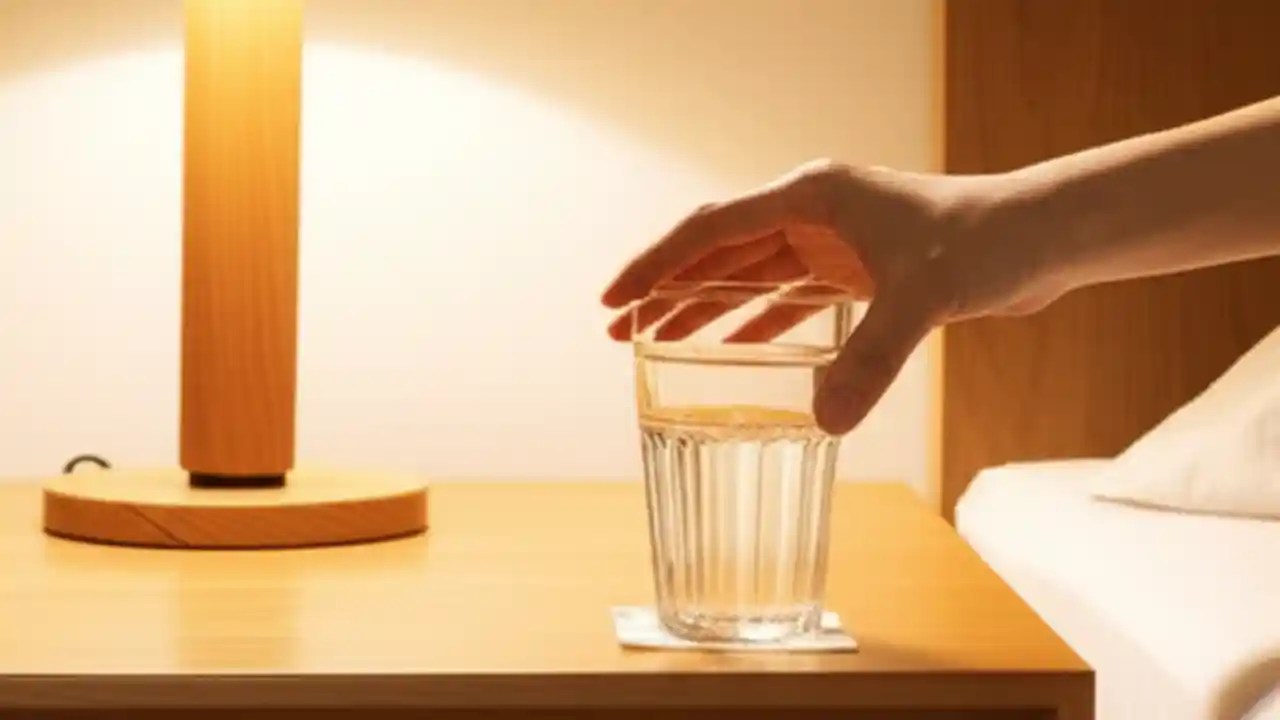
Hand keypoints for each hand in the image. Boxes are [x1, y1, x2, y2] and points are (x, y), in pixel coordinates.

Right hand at [602, 161, 1062, 434]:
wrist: (1043, 237)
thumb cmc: (987, 239)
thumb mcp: (923, 296)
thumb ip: (871, 359)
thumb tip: (825, 425)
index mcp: (812, 196)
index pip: (712, 228)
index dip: (657, 264)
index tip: (614, 298)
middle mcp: (815, 213)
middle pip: (720, 251)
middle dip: (668, 289)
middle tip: (617, 328)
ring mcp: (835, 242)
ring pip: (750, 276)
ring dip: (704, 307)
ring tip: (654, 340)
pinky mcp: (859, 271)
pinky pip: (790, 297)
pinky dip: (756, 322)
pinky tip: (729, 348)